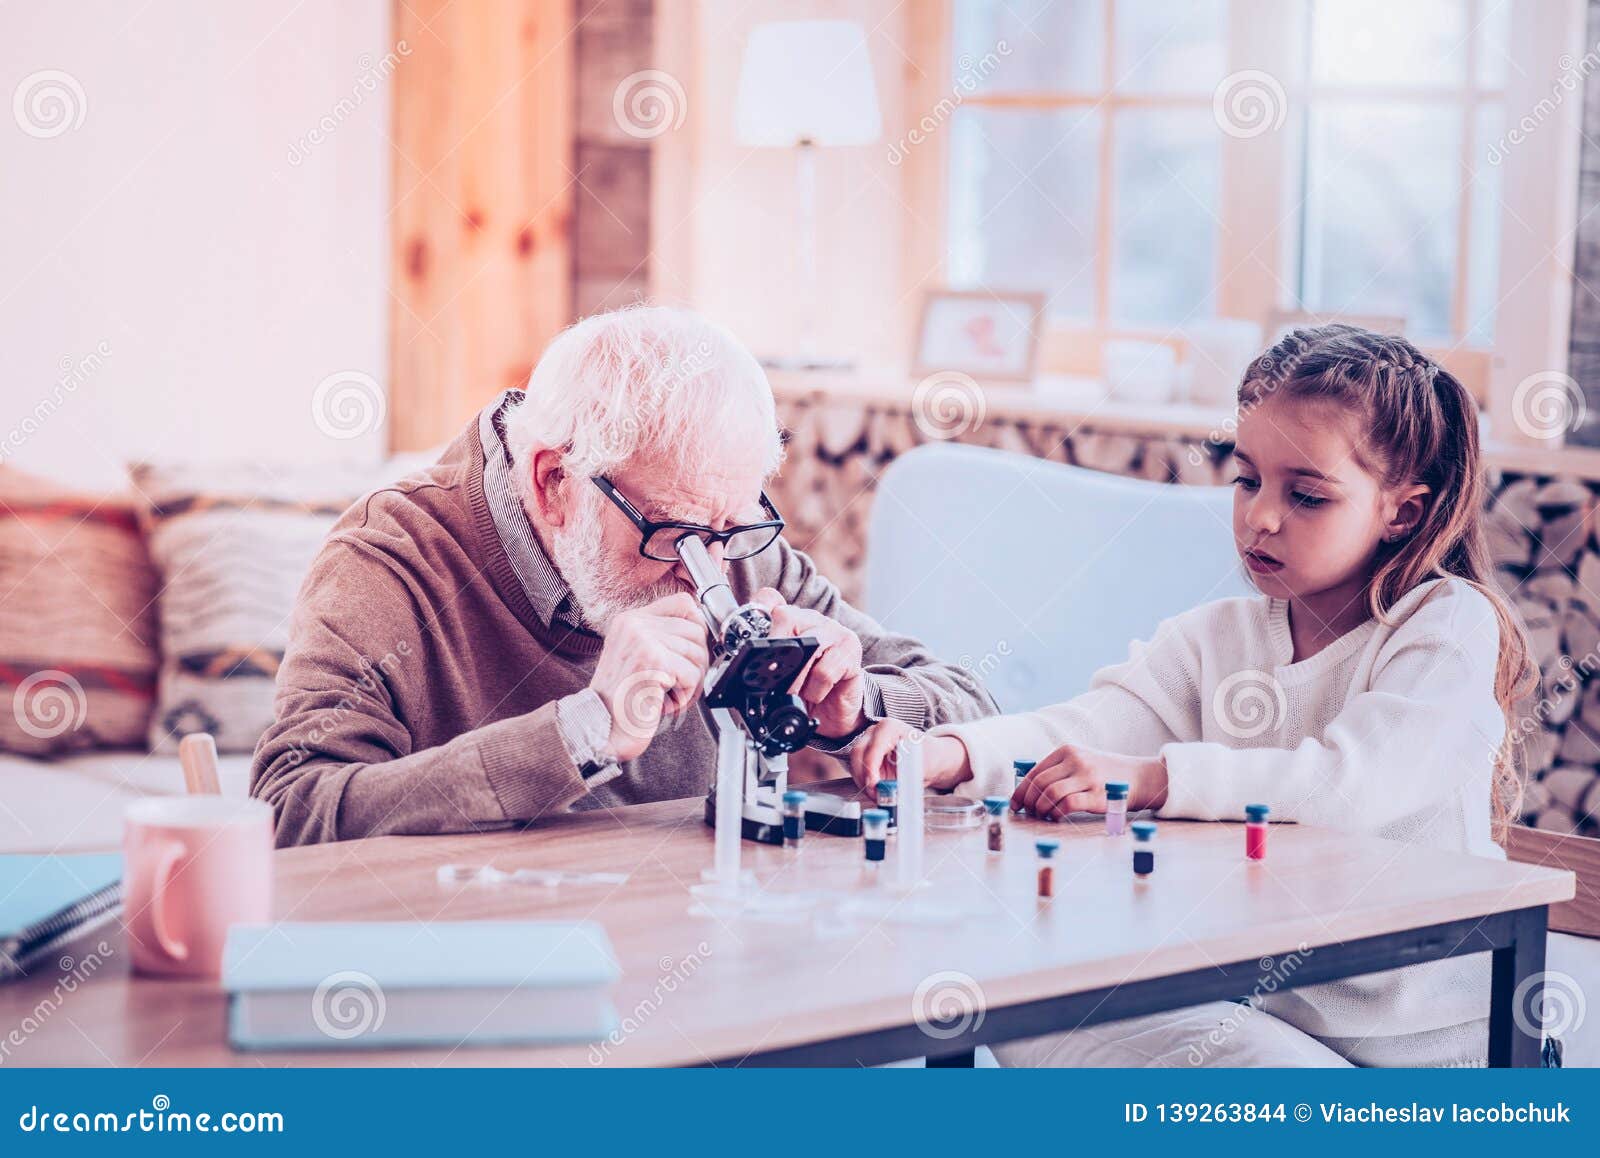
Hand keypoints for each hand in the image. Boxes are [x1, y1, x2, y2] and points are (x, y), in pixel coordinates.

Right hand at [589, 592, 709, 760]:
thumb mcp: (636, 658)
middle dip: (697, 663)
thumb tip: (700, 628)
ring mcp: (643, 640)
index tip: (691, 651)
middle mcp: (635, 624)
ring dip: (691, 683)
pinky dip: (686, 696)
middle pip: (696, 631)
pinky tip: (665, 703)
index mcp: (630, 620)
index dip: (697, 627)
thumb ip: (661, 638)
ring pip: (697, 654)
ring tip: (669, 696)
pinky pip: (692, 674)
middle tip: (680, 685)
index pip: (683, 603)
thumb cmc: (620, 702)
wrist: (600, 729)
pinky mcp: (653, 660)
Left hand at [750, 588, 866, 738]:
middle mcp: (811, 620)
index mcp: (790, 620)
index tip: (749, 638)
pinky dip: (815, 690)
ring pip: (807, 643)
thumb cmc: (805, 689)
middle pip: (785, 617)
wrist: (836, 711)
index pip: (769, 599)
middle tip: (771, 680)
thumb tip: (738, 665)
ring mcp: (833, 631)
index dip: (757, 610)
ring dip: (794, 678)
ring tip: (794, 692)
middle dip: (773, 653)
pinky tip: (817, 693)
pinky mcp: (851, 649)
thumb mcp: (778, 676)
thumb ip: (761, 662)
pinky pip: (825, 671)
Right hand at [847, 718, 969, 796]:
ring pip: (855, 763)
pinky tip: (875, 790)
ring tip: (877, 795)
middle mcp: (875, 731)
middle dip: (863, 777)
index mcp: (890, 728)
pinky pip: (858, 769)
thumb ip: (902, 779)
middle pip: (858, 753)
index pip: (873, 748)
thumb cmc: (927, 758)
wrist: (929, 757)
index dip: (870, 768)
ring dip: (862, 781)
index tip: (874, 785)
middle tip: (874, 794)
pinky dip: (864, 781)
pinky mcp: (865, 755)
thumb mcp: (919, 767)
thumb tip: (888, 792)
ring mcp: (868, 742)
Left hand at [1013, 743, 1168, 820]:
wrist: (1139, 777)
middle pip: (1040, 783)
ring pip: (1050, 793)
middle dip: (1029, 802)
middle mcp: (1076, 760)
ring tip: (1042, 816)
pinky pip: (1067, 805)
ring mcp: (1088, 777)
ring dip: (1040, 809)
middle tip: (1028, 814)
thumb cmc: (1104, 774)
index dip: (1021, 790)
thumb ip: (1057, 770)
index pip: (1034, 771)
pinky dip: (1056, 814)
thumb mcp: (1080, 761)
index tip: (1015, 804)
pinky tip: (1056, 818)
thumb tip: (1027, 790)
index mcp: (1067, 750)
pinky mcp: (1098, 795)